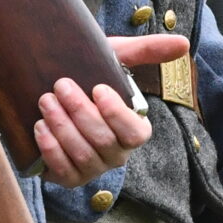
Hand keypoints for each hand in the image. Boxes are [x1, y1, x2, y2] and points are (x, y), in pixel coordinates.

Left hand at [34, 36, 172, 184]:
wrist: (53, 90)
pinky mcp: (69, 178)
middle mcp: (117, 154)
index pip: (135, 133)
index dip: (117, 113)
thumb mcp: (117, 59)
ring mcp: (93, 169)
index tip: (98, 88)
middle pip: (103, 141)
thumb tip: (182, 44)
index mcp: (133, 130)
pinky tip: (40, 127)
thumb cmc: (90, 76)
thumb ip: (148, 50)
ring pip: (82, 154)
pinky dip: (51, 149)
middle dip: (80, 112)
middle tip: (60, 86)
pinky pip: (63, 171)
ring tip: (45, 101)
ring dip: (62, 127)